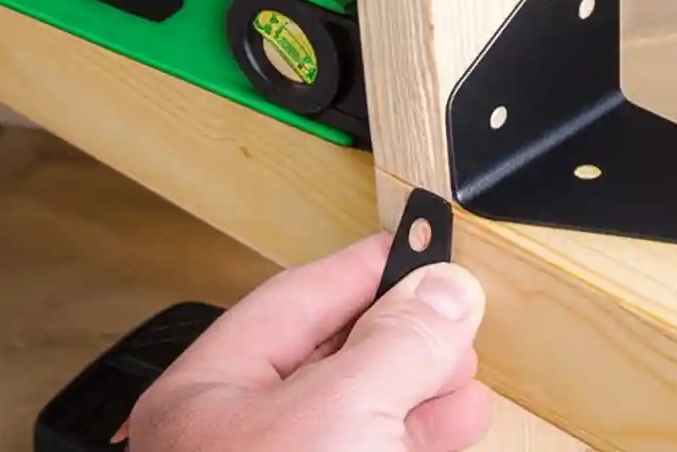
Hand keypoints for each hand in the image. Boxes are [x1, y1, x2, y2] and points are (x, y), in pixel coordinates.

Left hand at [125, 234, 493, 450]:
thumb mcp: (342, 412)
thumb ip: (396, 342)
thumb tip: (444, 289)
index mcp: (210, 395)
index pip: (296, 299)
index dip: (365, 266)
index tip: (419, 244)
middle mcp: (239, 436)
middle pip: (333, 355)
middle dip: (404, 330)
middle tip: (454, 310)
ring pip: (361, 411)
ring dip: (423, 386)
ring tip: (466, 371)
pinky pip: (378, 449)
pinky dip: (423, 433)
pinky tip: (457, 421)